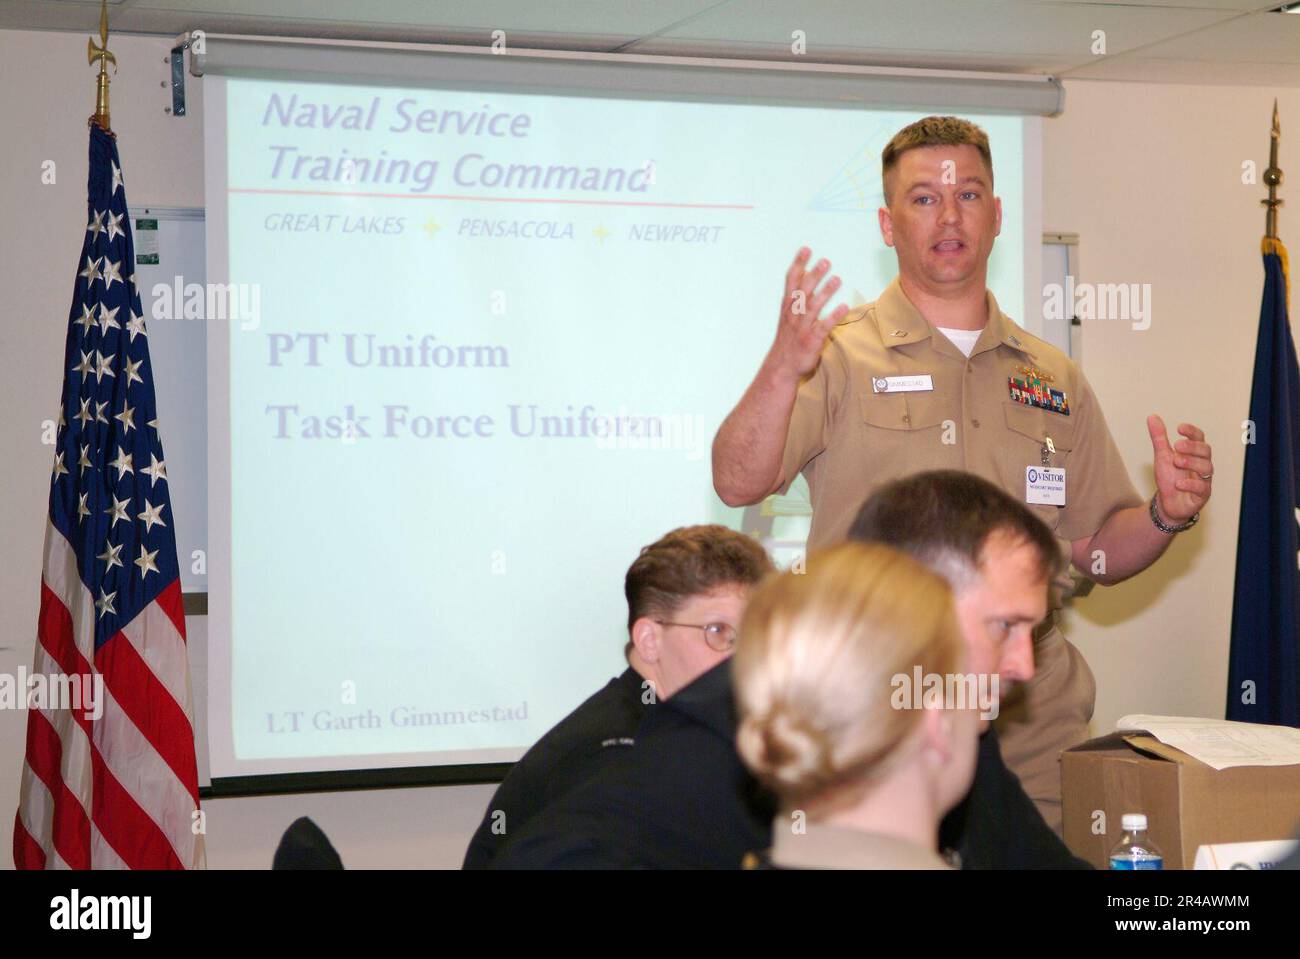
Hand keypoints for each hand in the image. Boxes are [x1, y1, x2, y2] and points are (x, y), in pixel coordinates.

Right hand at [769, 247, 849, 379]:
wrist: (782, 366)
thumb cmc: (788, 338)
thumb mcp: (788, 313)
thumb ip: (797, 293)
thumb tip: (805, 271)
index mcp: (788, 306)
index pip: (791, 281)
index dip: (798, 264)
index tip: (806, 249)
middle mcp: (794, 314)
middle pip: (803, 291)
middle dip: (814, 276)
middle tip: (825, 261)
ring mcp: (803, 327)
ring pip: (814, 307)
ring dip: (825, 292)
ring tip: (837, 279)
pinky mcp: (812, 340)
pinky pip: (823, 326)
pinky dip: (833, 316)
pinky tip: (844, 307)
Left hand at [1147, 414, 1212, 522]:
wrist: (1167, 503)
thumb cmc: (1169, 477)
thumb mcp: (1162, 456)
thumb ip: (1159, 438)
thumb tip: (1152, 416)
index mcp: (1195, 454)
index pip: (1200, 438)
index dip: (1192, 432)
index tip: (1179, 428)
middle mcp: (1202, 465)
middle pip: (1206, 451)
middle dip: (1192, 447)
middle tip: (1177, 446)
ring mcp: (1204, 480)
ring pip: (1207, 468)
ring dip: (1191, 463)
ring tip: (1176, 461)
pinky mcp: (1201, 496)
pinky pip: (1202, 488)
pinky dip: (1191, 484)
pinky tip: (1178, 483)